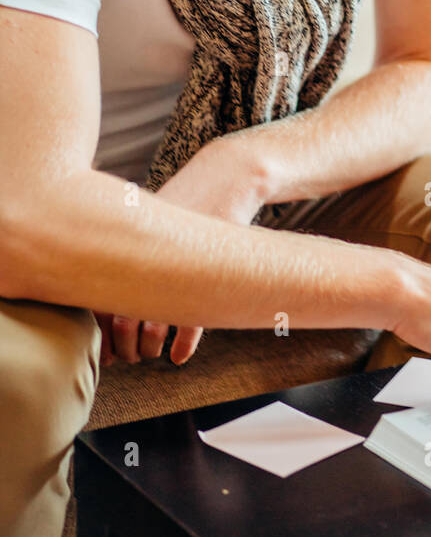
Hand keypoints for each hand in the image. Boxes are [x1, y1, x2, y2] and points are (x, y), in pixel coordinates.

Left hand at [95, 139, 266, 366]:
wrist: (226, 179)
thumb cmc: (185, 202)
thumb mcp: (151, 220)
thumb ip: (128, 248)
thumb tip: (103, 281)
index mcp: (125, 245)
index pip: (98, 300)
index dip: (99, 334)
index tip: (103, 352)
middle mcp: (145, 258)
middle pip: (121, 320)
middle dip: (123, 347)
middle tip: (128, 357)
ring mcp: (176, 269)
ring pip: (152, 326)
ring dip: (149, 349)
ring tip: (150, 354)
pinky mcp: (207, 276)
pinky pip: (191, 322)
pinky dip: (183, 345)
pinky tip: (179, 357)